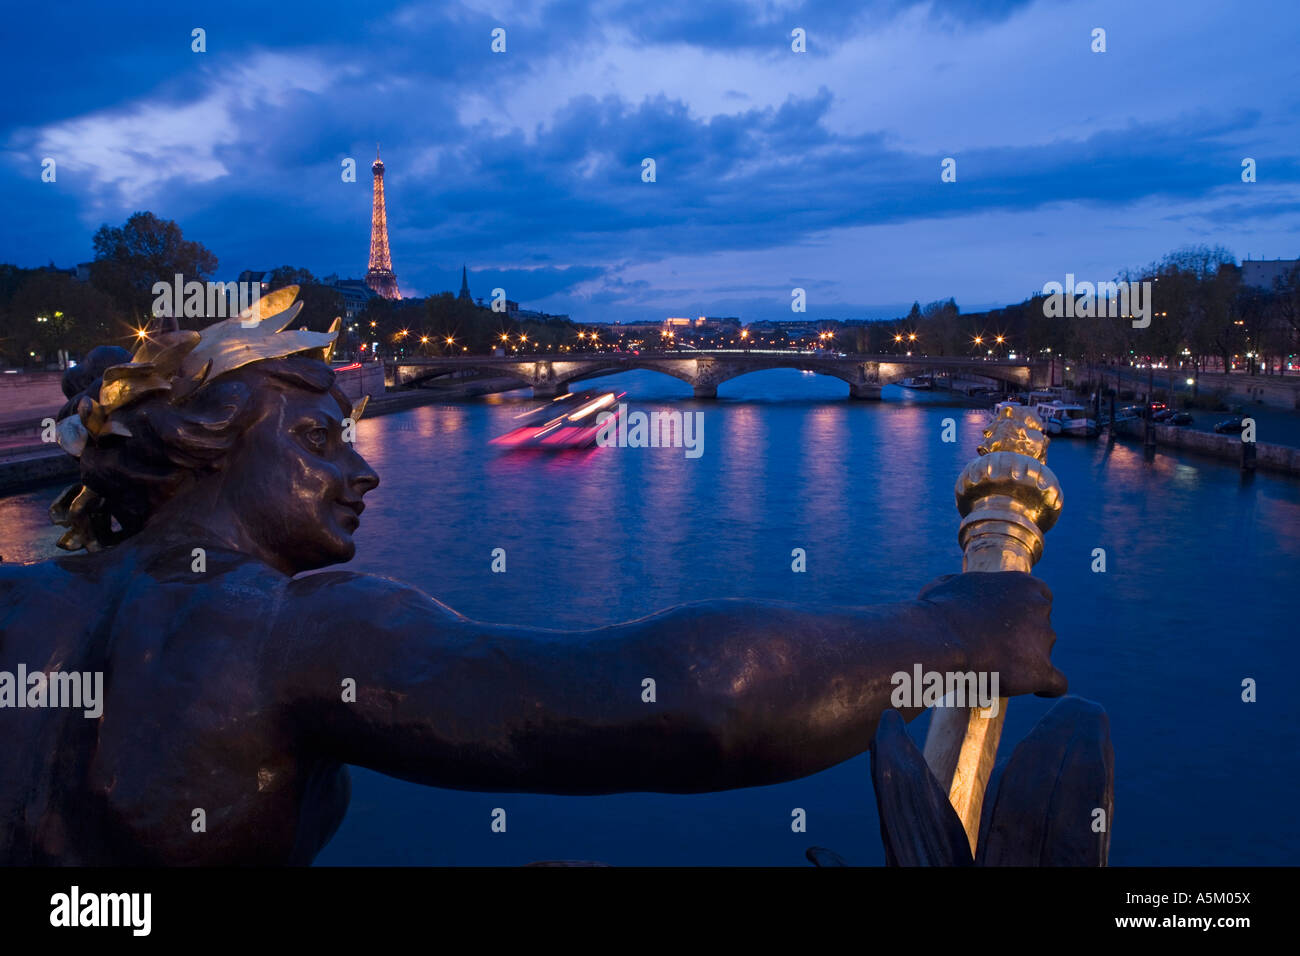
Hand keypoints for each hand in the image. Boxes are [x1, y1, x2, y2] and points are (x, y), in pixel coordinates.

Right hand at [917, 572, 1066, 698]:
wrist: (938, 640)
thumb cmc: (939, 612)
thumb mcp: (949, 584)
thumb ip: (967, 586)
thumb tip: (958, 589)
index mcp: (1024, 584)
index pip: (1039, 598)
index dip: (1023, 614)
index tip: (1008, 626)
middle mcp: (1039, 607)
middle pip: (1041, 627)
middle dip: (1024, 638)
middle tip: (996, 650)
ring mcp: (1044, 639)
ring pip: (1043, 654)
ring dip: (1025, 661)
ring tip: (997, 671)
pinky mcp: (1042, 670)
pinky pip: (1056, 683)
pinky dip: (1046, 687)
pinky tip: (1036, 691)